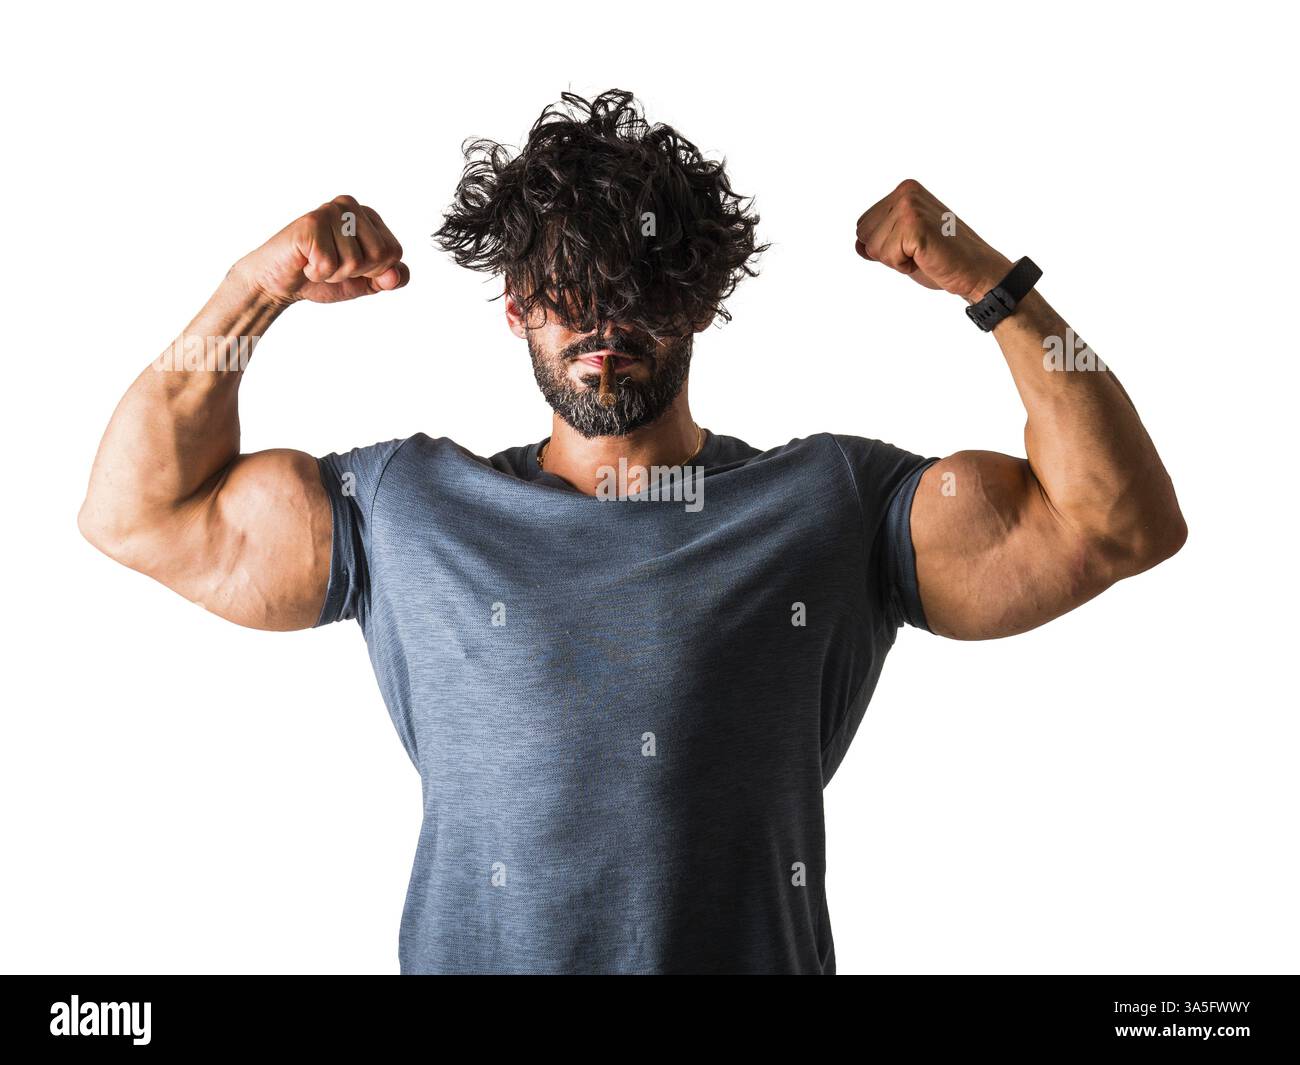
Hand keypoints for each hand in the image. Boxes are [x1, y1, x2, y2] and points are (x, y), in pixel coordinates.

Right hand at [230, 195, 408, 305]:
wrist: (280, 282)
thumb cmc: (323, 277)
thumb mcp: (365, 282)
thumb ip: (390, 279)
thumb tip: (395, 274)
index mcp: (369, 217)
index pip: (394, 252)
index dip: (375, 271)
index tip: (351, 266)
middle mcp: (351, 206)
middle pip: (380, 255)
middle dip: (356, 272)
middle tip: (332, 264)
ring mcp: (330, 211)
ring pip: (355, 261)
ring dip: (334, 274)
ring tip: (316, 262)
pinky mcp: (311, 223)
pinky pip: (330, 264)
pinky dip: (317, 274)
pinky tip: (305, 262)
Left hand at [855, 180, 1011, 302]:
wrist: (976, 272)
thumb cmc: (943, 260)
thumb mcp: (904, 246)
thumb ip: (880, 240)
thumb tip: (857, 243)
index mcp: (905, 190)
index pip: (863, 225)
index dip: (884, 246)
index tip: (914, 245)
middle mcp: (906, 192)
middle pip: (863, 234)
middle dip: (886, 252)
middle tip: (919, 251)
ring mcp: (909, 206)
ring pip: (872, 247)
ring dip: (896, 260)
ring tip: (924, 253)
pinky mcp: (913, 225)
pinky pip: (885, 256)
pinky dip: (903, 266)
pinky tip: (926, 257)